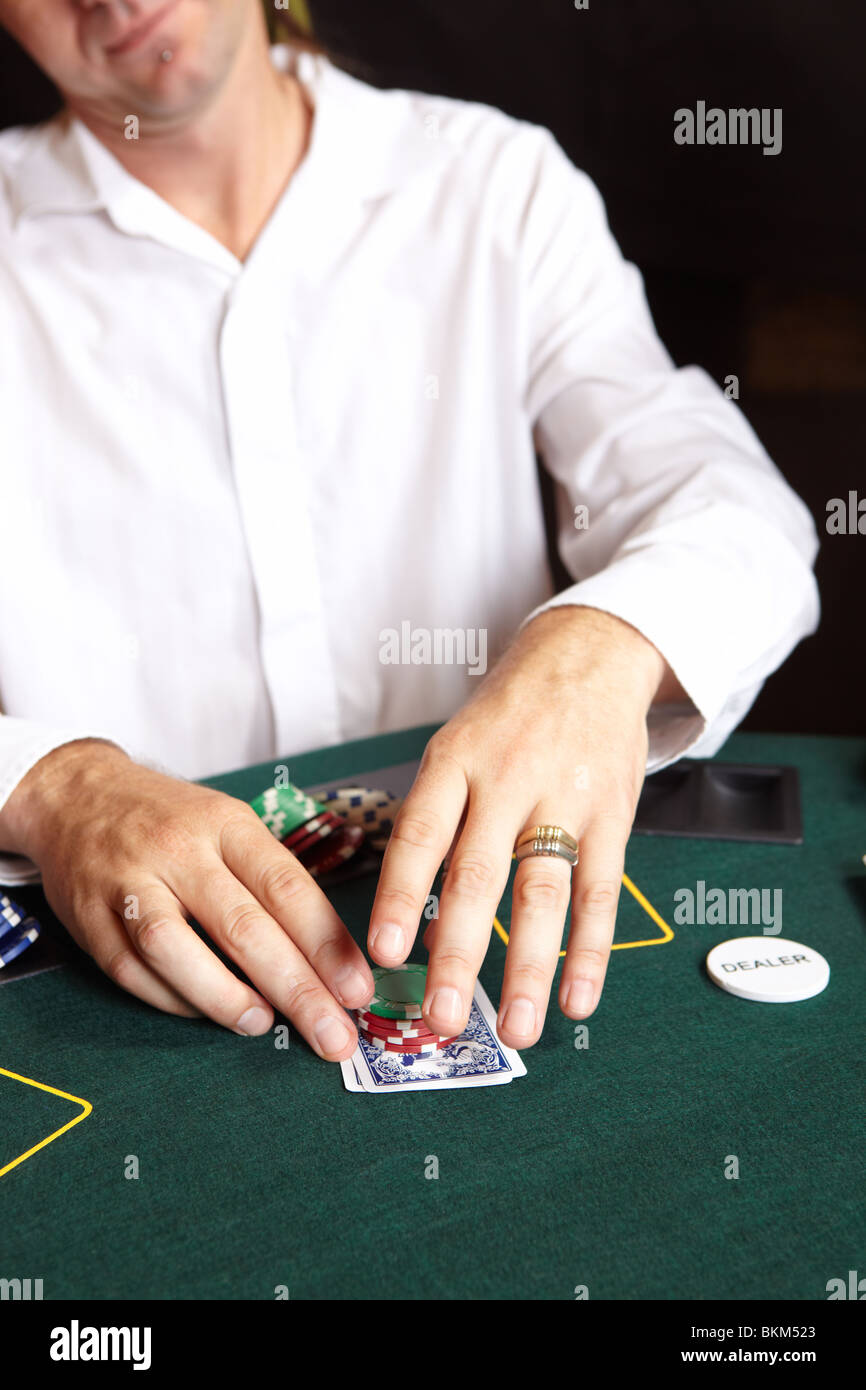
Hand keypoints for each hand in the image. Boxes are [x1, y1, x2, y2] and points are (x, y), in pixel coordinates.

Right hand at [0, 741, 372, 1058]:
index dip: (327, 944)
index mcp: (226, 823)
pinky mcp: (88, 916)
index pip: (286, 887)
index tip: (357, 990)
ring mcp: (128, 881)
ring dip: (226, 998)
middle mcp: (178, 849)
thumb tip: (329, 959)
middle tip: (332, 1033)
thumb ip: (270, 883)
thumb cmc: (171, 820)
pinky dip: (174, 1001)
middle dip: (296, 988)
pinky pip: (131, 970)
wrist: (76, 794)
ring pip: (176, 948)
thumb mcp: (228, 824)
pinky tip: (206, 1013)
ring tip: (262, 1025)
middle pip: (242, 926)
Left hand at [367, 606, 677, 1047]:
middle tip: (443, 1019)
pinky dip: (591, 952)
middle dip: (460, 955)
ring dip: (530, 970)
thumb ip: (437, 821)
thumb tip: (411, 921)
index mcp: (455, 762)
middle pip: (480, 877)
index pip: (421, 835)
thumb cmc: (506, 718)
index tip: (384, 956)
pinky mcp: (612, 816)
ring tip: (518, 1032)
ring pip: (544, 894)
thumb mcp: (457, 747)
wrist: (589, 658)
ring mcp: (564, 798)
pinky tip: (579, 1002)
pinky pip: (602, 892)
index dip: (402, 897)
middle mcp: (508, 780)